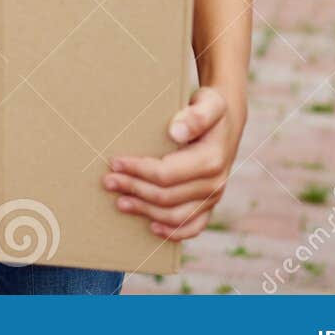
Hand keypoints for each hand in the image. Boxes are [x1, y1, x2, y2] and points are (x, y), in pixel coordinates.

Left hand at [103, 86, 244, 239]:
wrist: (226, 121)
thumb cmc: (211, 108)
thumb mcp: (208, 102)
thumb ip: (196, 115)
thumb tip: (176, 132)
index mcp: (211, 160)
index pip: (166, 174)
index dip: (138, 171)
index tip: (115, 162)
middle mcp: (215, 184)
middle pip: (165, 196)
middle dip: (133, 188)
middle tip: (107, 180)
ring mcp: (213, 198)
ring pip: (174, 215)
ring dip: (144, 210)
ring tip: (119, 201)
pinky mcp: (209, 205)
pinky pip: (193, 226)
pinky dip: (172, 231)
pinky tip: (152, 227)